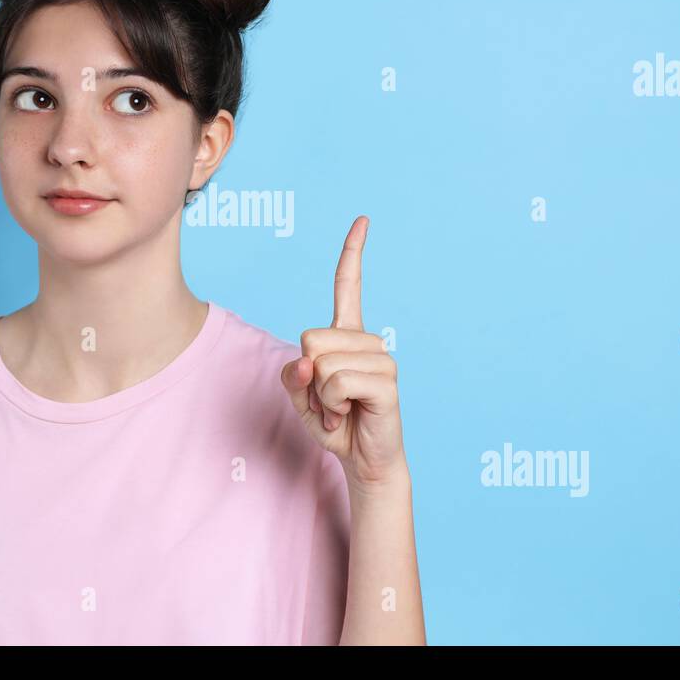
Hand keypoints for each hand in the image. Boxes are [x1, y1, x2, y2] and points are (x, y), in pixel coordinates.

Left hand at [280, 215, 408, 491]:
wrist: (362, 460)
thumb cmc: (335, 424)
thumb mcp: (301, 399)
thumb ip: (293, 377)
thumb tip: (307, 362)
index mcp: (347, 336)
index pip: (347, 287)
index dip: (353, 253)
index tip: (363, 220)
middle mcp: (367, 341)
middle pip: (310, 339)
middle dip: (307, 377)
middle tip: (327, 400)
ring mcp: (380, 358)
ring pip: (322, 363)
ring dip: (320, 397)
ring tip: (340, 409)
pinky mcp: (386, 381)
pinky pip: (337, 382)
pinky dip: (331, 404)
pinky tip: (348, 415)